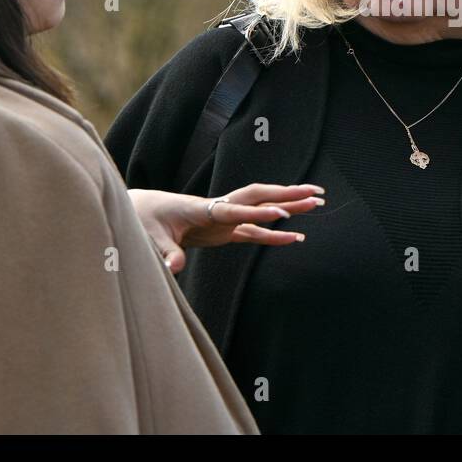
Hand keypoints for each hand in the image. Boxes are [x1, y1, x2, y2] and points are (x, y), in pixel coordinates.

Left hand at [128, 183, 323, 271]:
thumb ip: (165, 252)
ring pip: (263, 209)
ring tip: (317, 203)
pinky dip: (276, 234)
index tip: (279, 213)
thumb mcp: (150, 238)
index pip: (233, 210)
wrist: (144, 210)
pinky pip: (257, 231)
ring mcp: (226, 218)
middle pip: (258, 198)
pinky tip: (296, 238)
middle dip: (287, 194)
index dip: (255, 213)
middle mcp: (219, 209)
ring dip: (289, 206)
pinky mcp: (226, 229)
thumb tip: (174, 267)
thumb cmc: (146, 221)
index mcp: (201, 209)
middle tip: (315, 193)